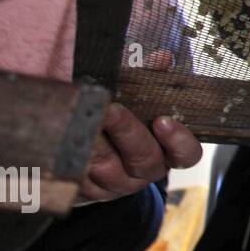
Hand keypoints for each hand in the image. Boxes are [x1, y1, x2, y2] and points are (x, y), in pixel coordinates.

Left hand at [80, 50, 201, 201]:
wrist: (88, 157)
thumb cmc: (121, 121)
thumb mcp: (138, 98)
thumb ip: (151, 80)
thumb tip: (162, 59)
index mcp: (166, 151)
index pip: (186, 154)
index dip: (178, 140)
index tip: (162, 120)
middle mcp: (146, 171)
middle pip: (144, 159)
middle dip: (127, 131)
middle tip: (111, 110)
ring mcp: (116, 185)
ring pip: (107, 169)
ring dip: (94, 144)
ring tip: (80, 121)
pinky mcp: (88, 192)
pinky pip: (80, 179)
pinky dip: (71, 158)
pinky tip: (62, 139)